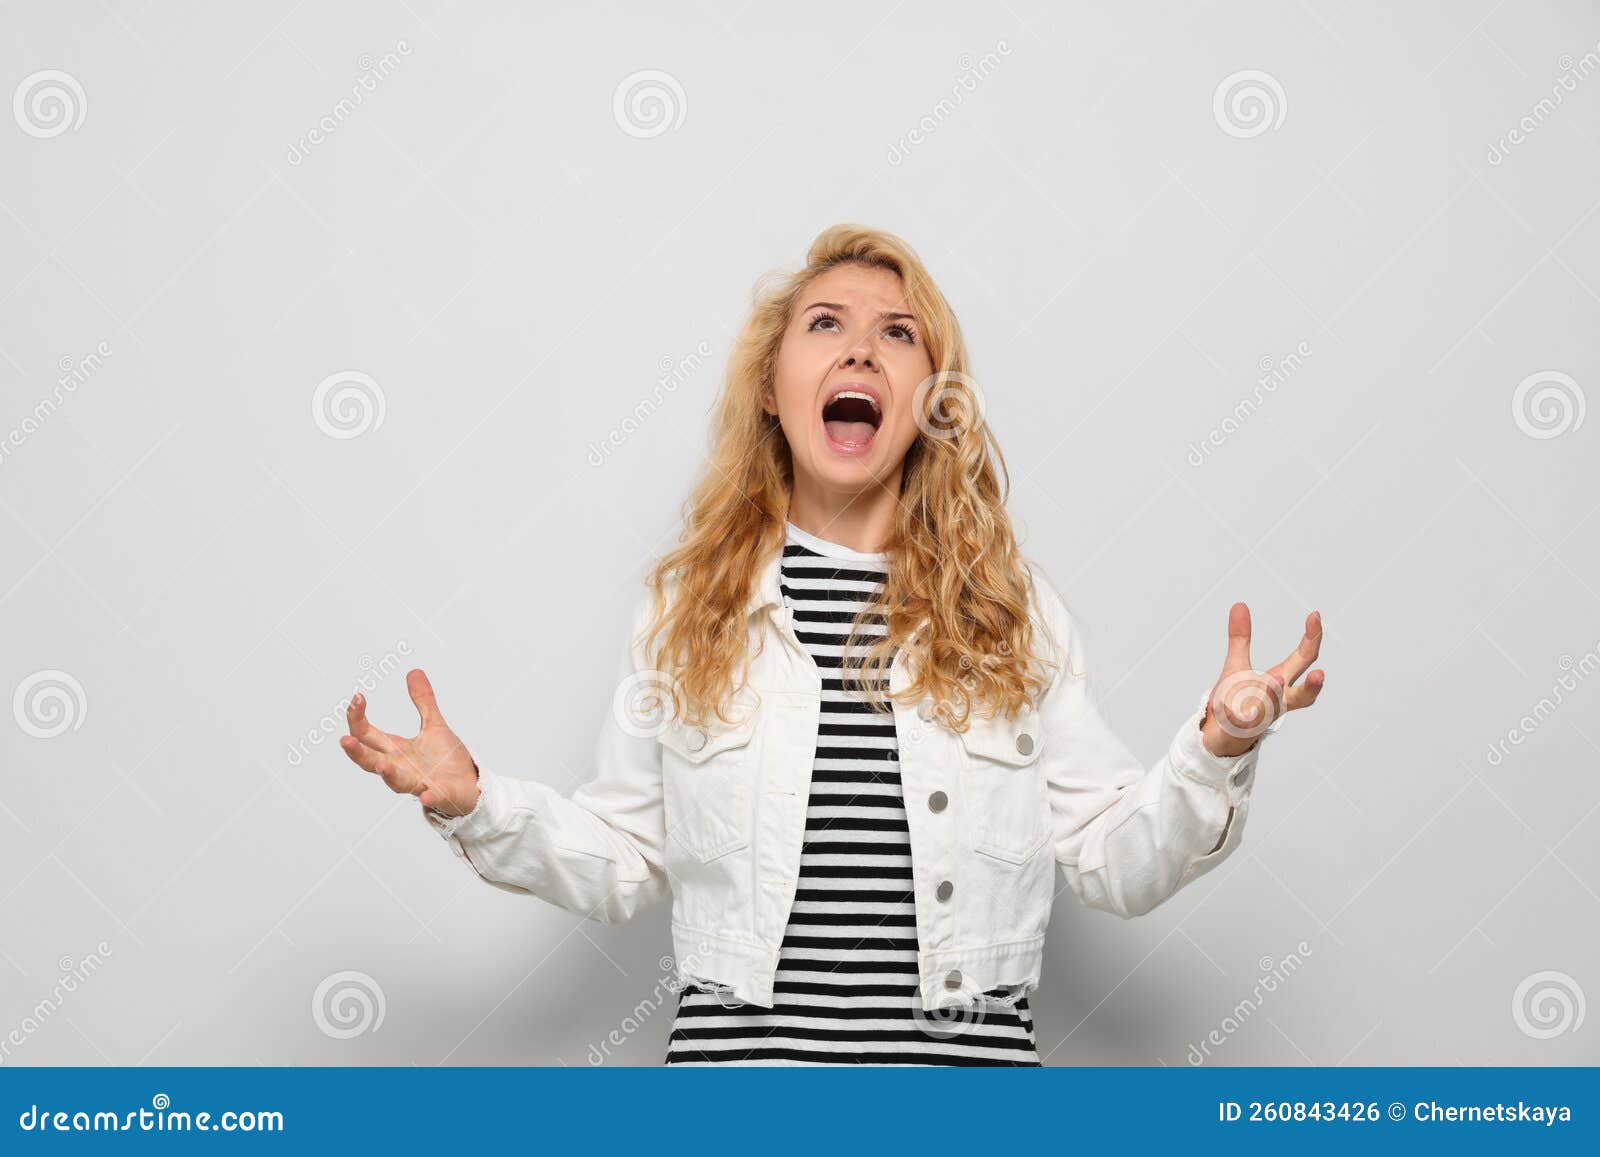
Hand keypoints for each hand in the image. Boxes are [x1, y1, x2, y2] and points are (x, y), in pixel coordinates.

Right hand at [341, 669, 480, 816]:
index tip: (357, 697)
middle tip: (344, 740)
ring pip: (396, 782)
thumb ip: (423, 701)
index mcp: (395, 749)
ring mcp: (418, 782)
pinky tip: (426, 796)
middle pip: (370, 761)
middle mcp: (400, 767)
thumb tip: (414, 671)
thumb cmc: (445, 759)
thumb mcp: (433, 725)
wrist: (468, 784)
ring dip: (388, 774)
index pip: (366, 734)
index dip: (357, 718)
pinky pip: (432, 798)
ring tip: (382, 765)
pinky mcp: (439, 794)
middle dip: (356, 751)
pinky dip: (429, 797)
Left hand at [1200, 604, 1324, 757]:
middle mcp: (1278, 701)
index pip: (1303, 659)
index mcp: (1281, 681)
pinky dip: (1233, 712)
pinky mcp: (1241, 728)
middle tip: (1320, 674)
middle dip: (1313, 686)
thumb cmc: (1238, 699)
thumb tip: (1239, 605)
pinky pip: (1239, 721)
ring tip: (1272, 678)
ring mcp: (1262, 717)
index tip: (1315, 616)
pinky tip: (1223, 704)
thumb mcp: (1238, 663)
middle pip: (1303, 696)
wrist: (1221, 732)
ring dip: (1272, 694)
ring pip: (1272, 709)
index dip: (1312, 638)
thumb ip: (1240, 637)